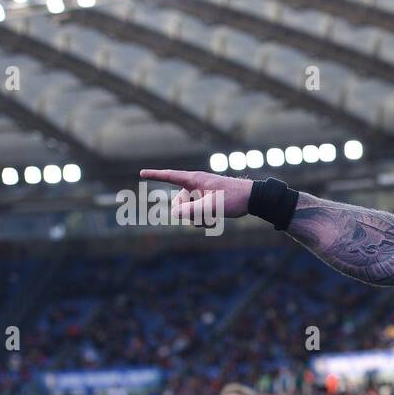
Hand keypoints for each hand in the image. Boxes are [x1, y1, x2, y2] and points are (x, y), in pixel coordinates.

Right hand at [139, 169, 253, 220]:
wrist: (252, 198)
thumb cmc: (233, 198)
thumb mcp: (212, 206)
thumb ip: (192, 210)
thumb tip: (175, 214)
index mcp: (195, 180)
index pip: (171, 176)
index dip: (155, 175)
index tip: (141, 173)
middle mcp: (196, 186)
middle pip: (178, 202)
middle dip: (186, 213)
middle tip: (201, 217)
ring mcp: (201, 194)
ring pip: (188, 210)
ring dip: (197, 218)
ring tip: (212, 220)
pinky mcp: (207, 201)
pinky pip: (197, 212)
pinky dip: (203, 219)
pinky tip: (214, 222)